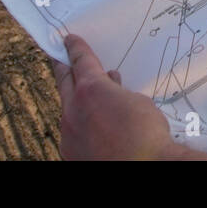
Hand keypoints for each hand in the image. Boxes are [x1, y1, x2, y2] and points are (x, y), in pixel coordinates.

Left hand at [51, 33, 174, 159]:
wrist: (142, 168)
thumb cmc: (146, 134)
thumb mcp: (138, 102)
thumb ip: (119, 91)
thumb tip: (112, 87)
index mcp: (91, 89)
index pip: (80, 61)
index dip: (75, 48)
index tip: (69, 40)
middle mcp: (73, 109)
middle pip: (64, 81)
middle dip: (63, 68)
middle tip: (60, 59)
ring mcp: (68, 133)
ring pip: (69, 109)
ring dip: (76, 101)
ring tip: (88, 98)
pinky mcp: (69, 153)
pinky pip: (73, 131)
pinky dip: (81, 125)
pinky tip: (94, 128)